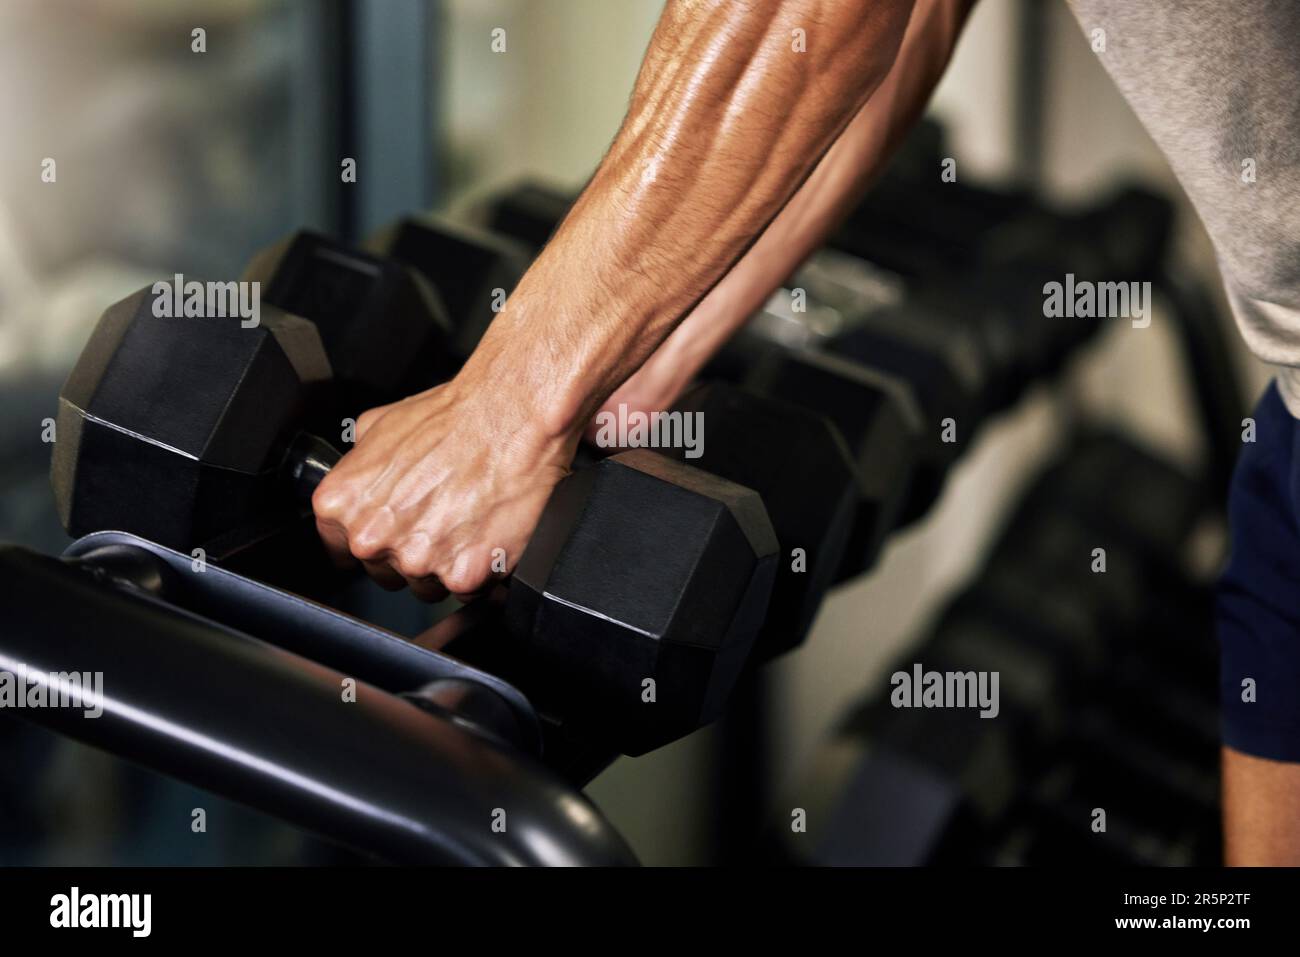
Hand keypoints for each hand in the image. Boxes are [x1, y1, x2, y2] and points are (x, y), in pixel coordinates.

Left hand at [312, 376, 573, 601]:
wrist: (507, 416)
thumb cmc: (453, 417)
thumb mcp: (378, 425)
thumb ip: (356, 466)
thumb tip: (360, 479)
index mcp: (341, 504)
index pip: (340, 550)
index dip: (374, 542)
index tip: (394, 533)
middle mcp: (371, 537)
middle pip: (384, 574)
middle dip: (410, 554)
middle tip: (439, 518)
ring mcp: (416, 560)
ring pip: (426, 587)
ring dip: (446, 564)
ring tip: (467, 522)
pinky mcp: (462, 574)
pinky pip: (468, 589)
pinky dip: (481, 570)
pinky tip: (486, 535)